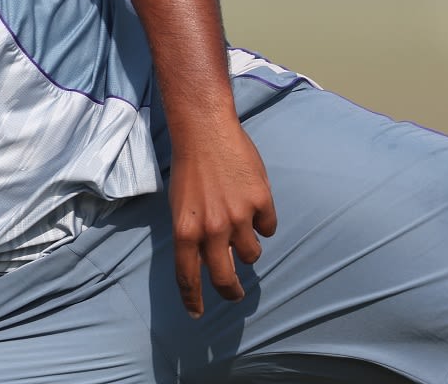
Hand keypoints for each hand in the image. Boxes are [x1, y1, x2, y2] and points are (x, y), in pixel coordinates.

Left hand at [166, 118, 276, 317]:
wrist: (205, 131)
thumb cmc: (188, 167)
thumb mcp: (179, 204)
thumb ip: (192, 233)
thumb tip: (204, 260)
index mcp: (184, 230)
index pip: (187, 276)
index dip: (192, 299)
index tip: (196, 315)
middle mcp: (211, 229)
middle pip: (224, 277)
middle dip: (230, 290)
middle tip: (234, 293)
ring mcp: (238, 217)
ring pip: (252, 253)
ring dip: (247, 246)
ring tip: (240, 224)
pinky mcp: (261, 203)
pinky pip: (268, 227)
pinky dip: (263, 221)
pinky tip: (253, 203)